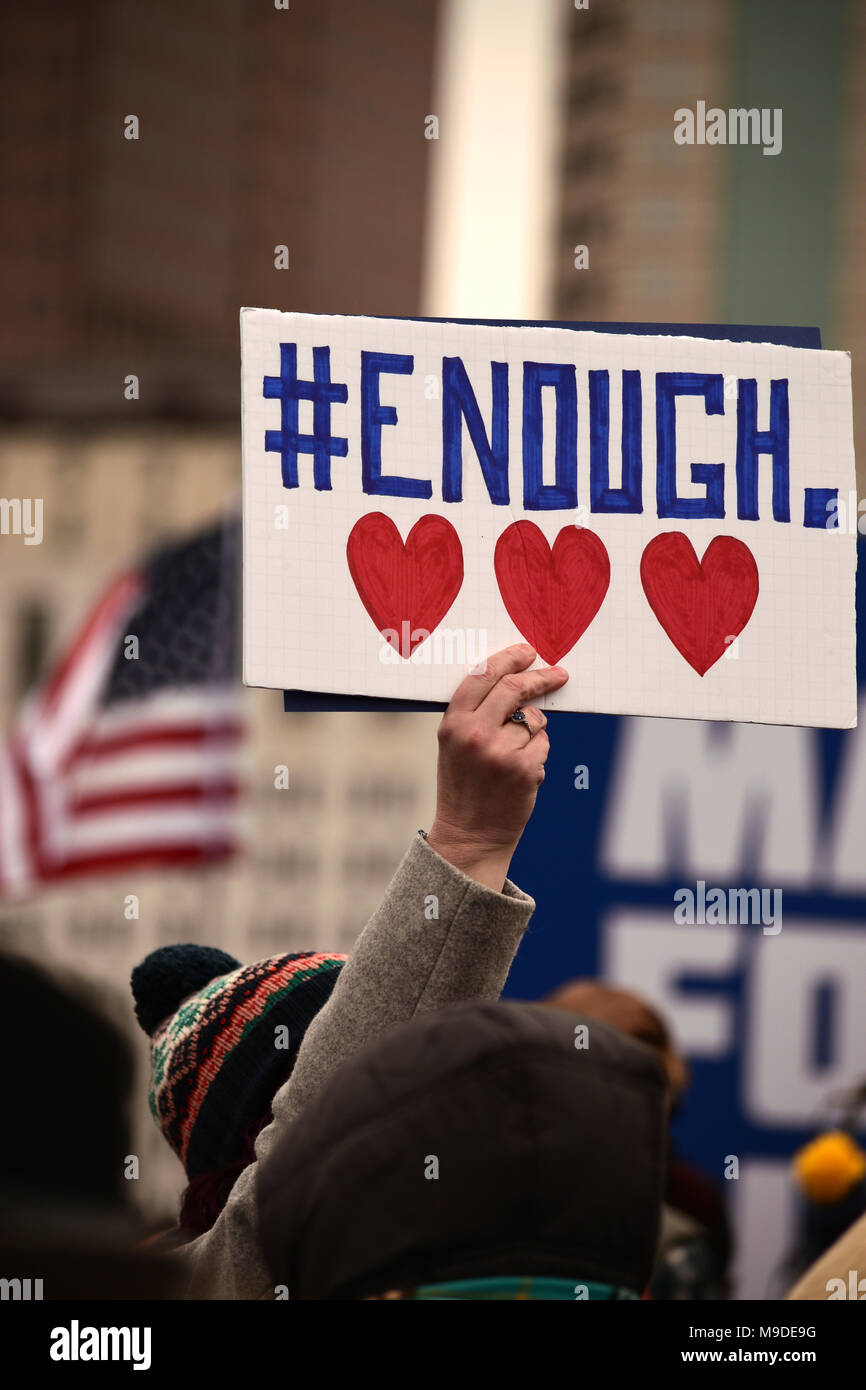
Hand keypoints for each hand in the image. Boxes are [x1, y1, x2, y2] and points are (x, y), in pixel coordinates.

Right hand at [426, 644, 568, 890]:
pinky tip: (522, 771)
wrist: (470, 835)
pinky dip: (538, 752)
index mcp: (453, 724)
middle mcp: (474, 734)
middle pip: (515, 688)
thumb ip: (476, 712)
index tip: (528, 652)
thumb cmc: (464, 786)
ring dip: (534, 729)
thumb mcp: (454, 745)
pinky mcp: (525, 769)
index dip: (509, 658)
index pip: (483, 675)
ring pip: (534, 719)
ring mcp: (500, 752)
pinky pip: (543, 743)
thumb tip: (516, 678)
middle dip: (541, 677)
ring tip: (515, 754)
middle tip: (558, 674)